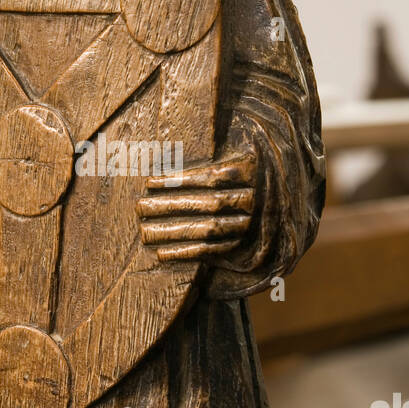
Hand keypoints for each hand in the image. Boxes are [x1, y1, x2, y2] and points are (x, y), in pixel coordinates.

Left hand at [137, 150, 256, 261]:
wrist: (268, 200)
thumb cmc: (238, 170)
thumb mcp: (229, 154)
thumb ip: (204, 154)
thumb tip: (162, 155)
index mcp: (251, 171)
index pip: (213, 177)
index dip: (181, 179)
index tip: (150, 182)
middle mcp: (254, 199)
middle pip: (209, 204)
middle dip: (171, 206)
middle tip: (140, 207)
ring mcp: (250, 223)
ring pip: (209, 229)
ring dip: (174, 232)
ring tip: (146, 232)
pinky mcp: (241, 244)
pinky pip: (212, 251)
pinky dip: (186, 253)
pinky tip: (162, 253)